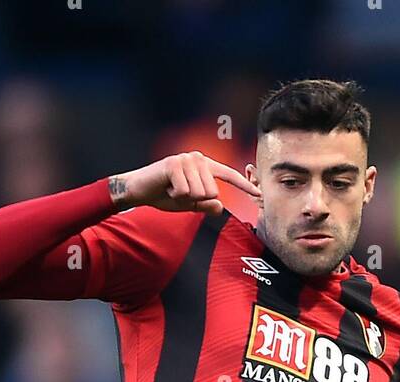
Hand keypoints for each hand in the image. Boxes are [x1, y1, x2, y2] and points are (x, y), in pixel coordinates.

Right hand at [108, 152, 259, 215]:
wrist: (140, 190)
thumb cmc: (164, 195)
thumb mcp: (189, 205)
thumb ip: (205, 205)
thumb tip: (220, 206)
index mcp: (204, 166)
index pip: (228, 176)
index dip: (244, 186)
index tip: (259, 194)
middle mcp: (198, 158)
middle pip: (212, 192)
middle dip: (195, 200)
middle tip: (179, 193)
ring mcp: (186, 159)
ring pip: (199, 193)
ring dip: (183, 198)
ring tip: (172, 189)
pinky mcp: (174, 164)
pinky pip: (185, 192)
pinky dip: (175, 196)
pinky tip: (166, 187)